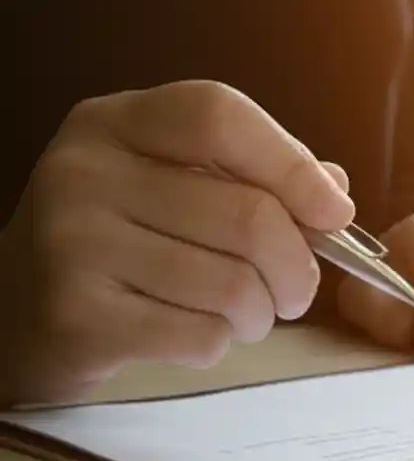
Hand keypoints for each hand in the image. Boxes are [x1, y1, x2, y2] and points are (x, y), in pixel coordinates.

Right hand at [0, 80, 353, 404]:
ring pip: (235, 285)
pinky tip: (195, 335)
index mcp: (115, 124)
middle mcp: (85, 172)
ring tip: (244, 316)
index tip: (335, 211)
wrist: (17, 315)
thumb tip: (335, 190)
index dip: (293, 165)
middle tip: (295, 292)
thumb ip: (255, 178)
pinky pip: (202, 334)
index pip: (219, 116)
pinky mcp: (77, 317)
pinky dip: (220, 344)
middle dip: (298, 268)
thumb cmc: (122, 247)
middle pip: (249, 216)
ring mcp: (72, 243)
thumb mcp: (175, 188)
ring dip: (261, 314)